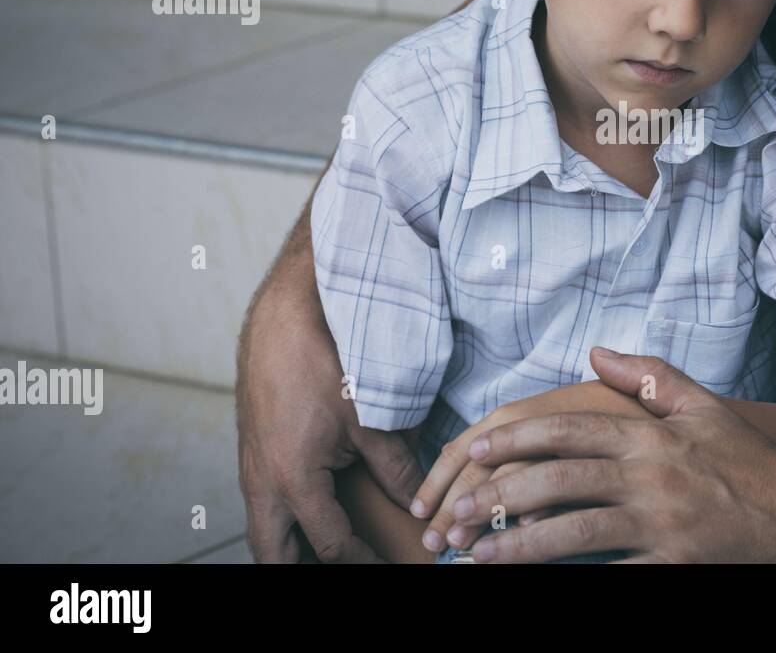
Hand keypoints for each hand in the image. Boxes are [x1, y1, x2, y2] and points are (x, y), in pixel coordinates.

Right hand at [236, 231, 423, 562]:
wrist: (286, 315)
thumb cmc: (327, 359)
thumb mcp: (371, 416)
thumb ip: (396, 466)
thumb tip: (417, 500)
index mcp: (293, 480)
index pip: (329, 544)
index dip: (360, 561)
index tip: (383, 564)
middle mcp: (262, 481)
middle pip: (274, 554)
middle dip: (302, 570)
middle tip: (341, 570)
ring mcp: (249, 465)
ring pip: (261, 528)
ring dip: (287, 546)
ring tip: (322, 552)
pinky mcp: (249, 447)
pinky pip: (259, 499)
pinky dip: (280, 516)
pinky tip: (307, 509)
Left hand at [443, 348, 775, 562]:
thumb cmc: (748, 459)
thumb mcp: (703, 406)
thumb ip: (648, 375)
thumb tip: (596, 351)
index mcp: (650, 436)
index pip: (568, 430)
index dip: (516, 438)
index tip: (474, 448)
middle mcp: (651, 477)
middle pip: (559, 482)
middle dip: (499, 495)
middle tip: (456, 511)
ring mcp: (661, 524)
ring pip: (574, 533)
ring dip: (518, 546)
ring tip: (476, 555)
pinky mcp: (672, 564)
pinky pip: (610, 574)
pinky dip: (570, 578)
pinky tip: (534, 582)